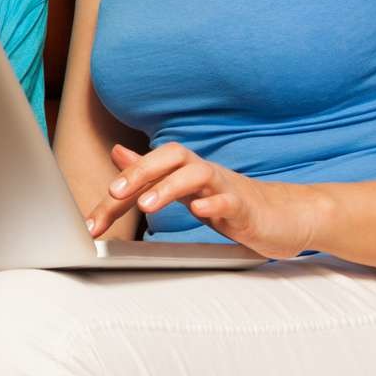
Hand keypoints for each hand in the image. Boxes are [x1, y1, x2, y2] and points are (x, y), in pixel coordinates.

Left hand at [85, 142, 327, 259]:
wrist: (283, 216)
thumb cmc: (229, 202)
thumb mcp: (184, 188)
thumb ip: (152, 172)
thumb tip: (118, 154)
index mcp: (184, 171)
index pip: (146, 172)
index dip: (118, 192)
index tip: (92, 221)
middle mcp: (202, 173)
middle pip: (171, 157)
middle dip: (140, 172)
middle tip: (114, 193)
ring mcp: (226, 187)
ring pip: (197, 174)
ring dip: (170, 187)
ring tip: (147, 205)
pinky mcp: (247, 206)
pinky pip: (230, 199)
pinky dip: (214, 203)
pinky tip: (200, 212)